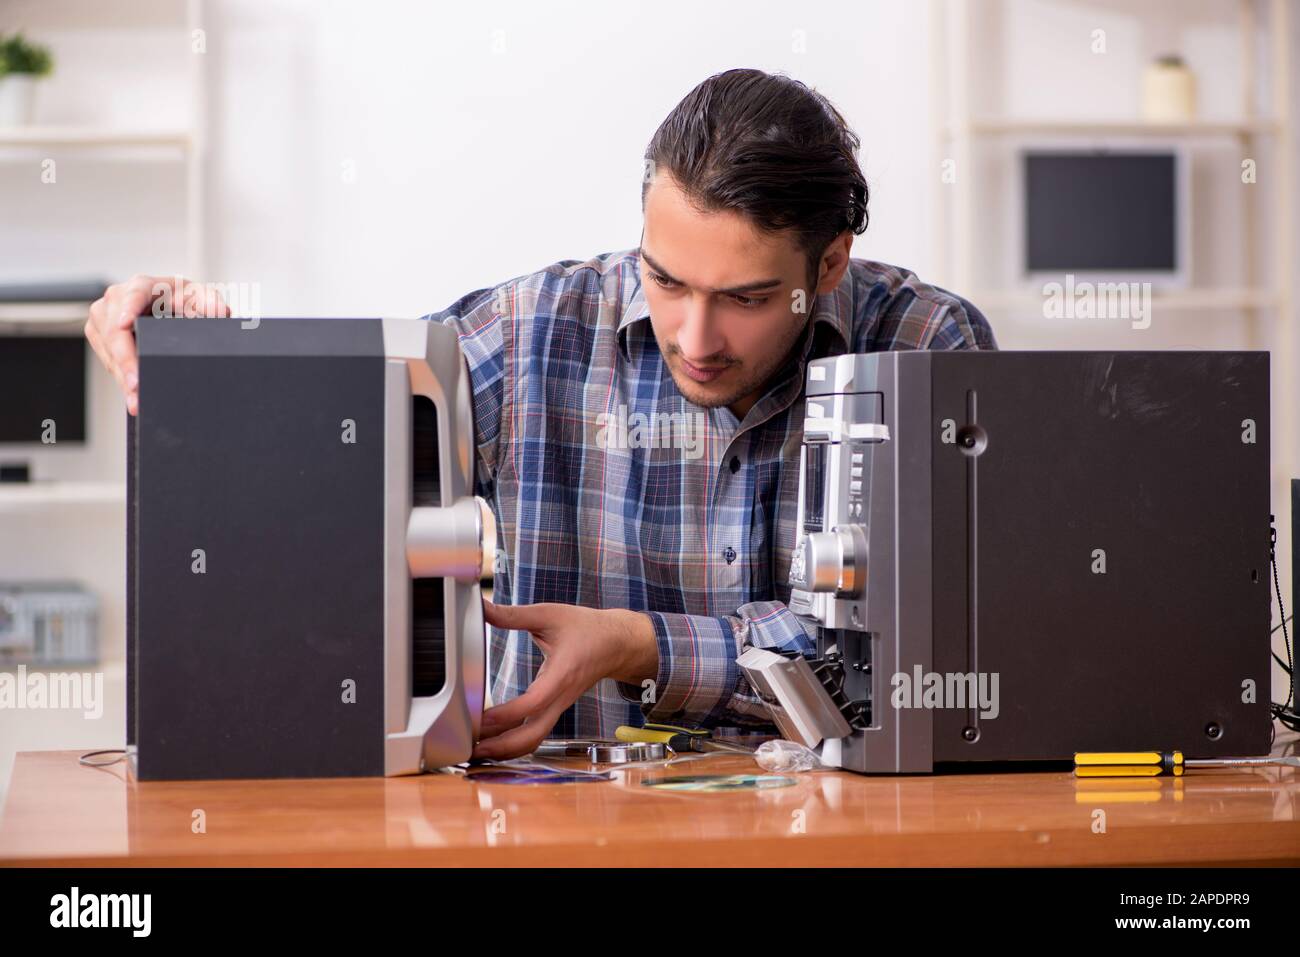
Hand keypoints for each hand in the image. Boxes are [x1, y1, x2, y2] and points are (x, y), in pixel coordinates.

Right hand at [85, 275, 230, 414]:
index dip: (127, 308)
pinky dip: (120, 378)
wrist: (170, 308)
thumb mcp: (202, 298)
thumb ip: (212, 303)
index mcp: (144, 285)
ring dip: (121, 376)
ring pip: (108, 349)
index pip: (133, 294)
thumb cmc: (184, 301)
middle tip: (136, 385)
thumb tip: (220, 312)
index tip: (124, 324)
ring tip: (135, 399)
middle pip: (115, 330)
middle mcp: (117, 298)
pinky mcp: (99, 334)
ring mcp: (104, 317)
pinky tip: (131, 395)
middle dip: (125, 360)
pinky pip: (107, 359)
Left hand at [473, 599, 657, 759]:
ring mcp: (559, 706)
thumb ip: (513, 615)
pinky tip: (493, 741)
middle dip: (502, 747)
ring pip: (534, 740)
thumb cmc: (587, 628)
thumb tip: (482, 607)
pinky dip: (514, 742)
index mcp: (561, 673)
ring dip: (506, 750)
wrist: (617, 644)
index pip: (534, 703)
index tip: (480, 718)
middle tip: (471, 749)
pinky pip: (535, 733)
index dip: (507, 715)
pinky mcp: (555, 709)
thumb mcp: (549, 615)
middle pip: (534, 735)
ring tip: (476, 750)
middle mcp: (561, 696)